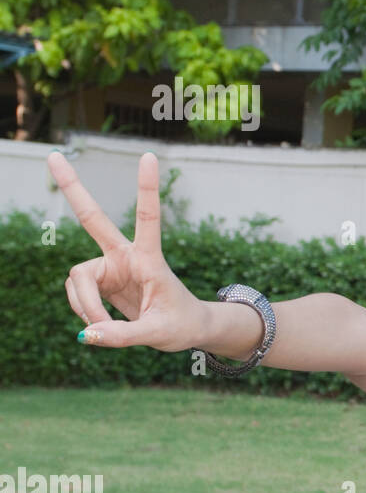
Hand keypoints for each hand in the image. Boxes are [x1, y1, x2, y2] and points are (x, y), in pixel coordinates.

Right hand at [48, 151, 207, 350]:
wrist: (186, 330)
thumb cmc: (181, 326)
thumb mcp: (158, 334)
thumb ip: (123, 336)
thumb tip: (88, 335)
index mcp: (149, 259)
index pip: (148, 218)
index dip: (146, 188)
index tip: (148, 157)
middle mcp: (126, 257)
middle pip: (92, 219)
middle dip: (72, 188)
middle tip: (52, 156)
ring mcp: (110, 267)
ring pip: (78, 280)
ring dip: (84, 306)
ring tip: (104, 329)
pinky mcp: (102, 281)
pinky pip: (78, 295)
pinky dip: (84, 312)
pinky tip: (100, 325)